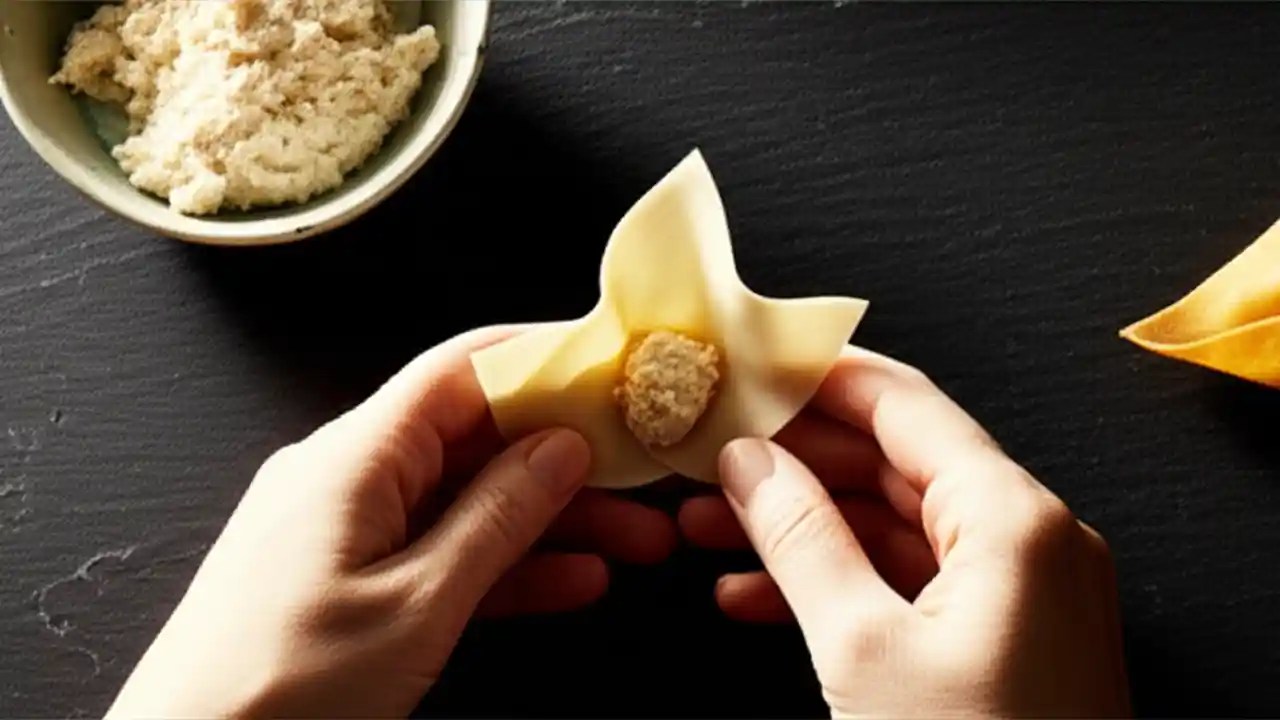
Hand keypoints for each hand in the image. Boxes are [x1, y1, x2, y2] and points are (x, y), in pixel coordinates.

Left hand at [106, 325, 676, 718]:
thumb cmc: (275, 691)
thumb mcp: (416, 604)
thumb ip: (496, 520)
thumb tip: (559, 450)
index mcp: (353, 458)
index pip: (464, 371)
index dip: (546, 361)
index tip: (614, 370)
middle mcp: (345, 476)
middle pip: (478, 437)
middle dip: (569, 457)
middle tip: (645, 473)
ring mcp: (343, 528)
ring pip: (468, 499)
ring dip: (552, 518)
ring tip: (636, 537)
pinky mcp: (344, 577)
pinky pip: (440, 551)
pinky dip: (505, 564)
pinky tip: (571, 580)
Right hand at [680, 347, 1129, 717]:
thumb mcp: (860, 649)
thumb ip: (799, 539)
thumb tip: (748, 464)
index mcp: (1014, 520)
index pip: (906, 404)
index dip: (820, 377)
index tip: (754, 364)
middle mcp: (1030, 542)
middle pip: (894, 460)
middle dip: (794, 459)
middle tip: (714, 448)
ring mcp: (1019, 593)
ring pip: (893, 525)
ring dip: (802, 523)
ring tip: (710, 523)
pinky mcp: (1001, 641)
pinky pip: (908, 584)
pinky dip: (836, 581)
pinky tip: (756, 594)